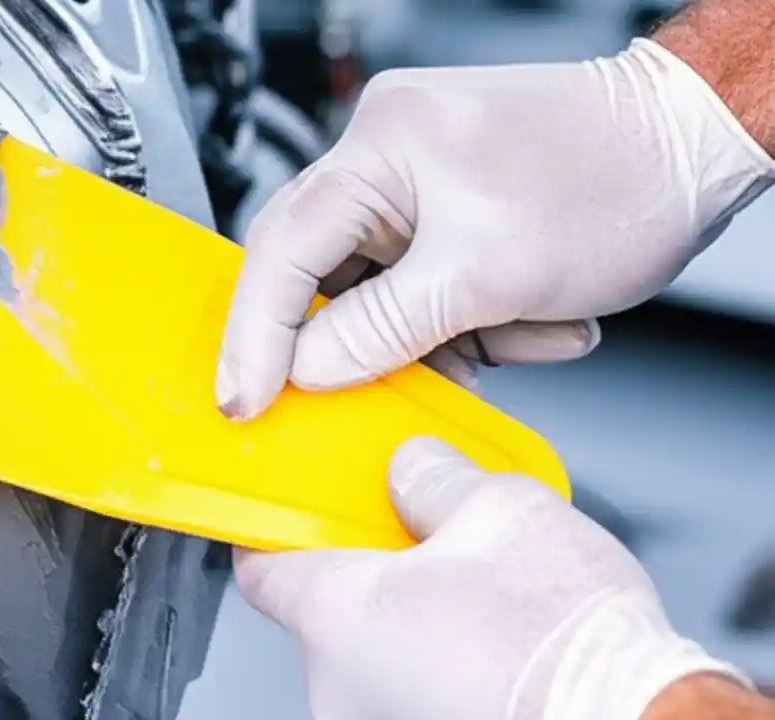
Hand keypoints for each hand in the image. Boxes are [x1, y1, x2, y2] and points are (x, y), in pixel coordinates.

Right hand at [216, 39, 773, 418]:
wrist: (698, 148)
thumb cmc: (615, 179)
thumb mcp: (488, 275)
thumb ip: (382, 328)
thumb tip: (307, 367)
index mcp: (380, 148)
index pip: (283, 248)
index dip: (254, 333)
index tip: (243, 399)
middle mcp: (386, 158)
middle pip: (321, 270)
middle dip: (355, 340)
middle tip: (353, 394)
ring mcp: (418, 186)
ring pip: (378, 293)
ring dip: (439, 337)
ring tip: (512, 332)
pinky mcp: (450, 215)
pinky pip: (423, 291)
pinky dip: (472, 323)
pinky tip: (531, 318)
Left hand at [235, 438, 747, 719]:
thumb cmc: (565, 646)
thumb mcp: (500, 509)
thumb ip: (435, 478)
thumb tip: (415, 468)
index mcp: (333, 615)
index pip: (258, 563)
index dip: (277, 525)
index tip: (298, 503)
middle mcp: (337, 686)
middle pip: (325, 605)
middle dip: (368, 563)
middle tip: (419, 531)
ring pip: (374, 649)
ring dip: (410, 614)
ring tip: (476, 588)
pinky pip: (410, 685)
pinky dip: (438, 657)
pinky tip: (492, 635)